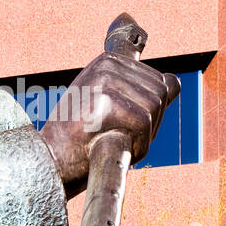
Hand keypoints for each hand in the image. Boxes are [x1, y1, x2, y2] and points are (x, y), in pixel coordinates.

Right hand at [39, 52, 179, 197]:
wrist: (50, 163)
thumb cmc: (82, 141)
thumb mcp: (111, 107)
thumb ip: (142, 92)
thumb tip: (174, 81)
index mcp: (109, 62)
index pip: (160, 84)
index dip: (148, 114)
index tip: (118, 123)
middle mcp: (106, 65)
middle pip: (160, 95)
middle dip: (147, 124)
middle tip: (113, 135)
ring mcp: (103, 81)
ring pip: (155, 108)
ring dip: (140, 136)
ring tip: (108, 139)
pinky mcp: (103, 101)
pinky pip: (144, 122)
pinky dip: (135, 143)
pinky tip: (109, 145)